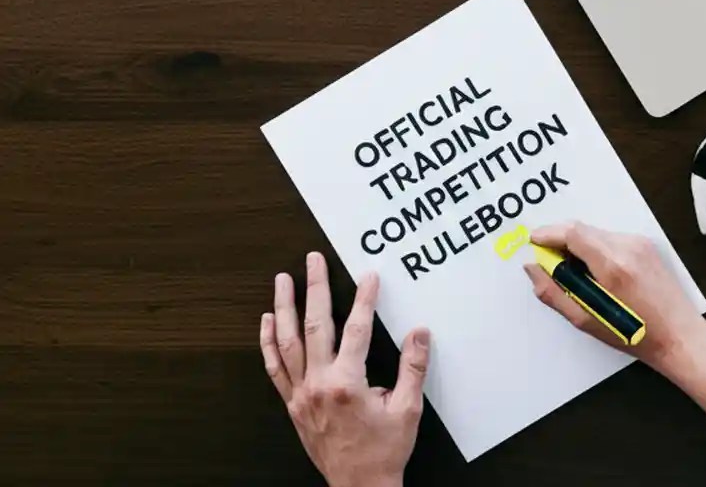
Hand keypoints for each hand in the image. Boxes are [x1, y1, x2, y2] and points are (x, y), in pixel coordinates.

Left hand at [259, 252, 429, 486]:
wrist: (358, 486)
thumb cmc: (383, 450)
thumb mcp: (407, 409)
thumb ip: (413, 367)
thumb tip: (420, 333)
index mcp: (347, 384)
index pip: (356, 329)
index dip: (364, 299)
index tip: (369, 276)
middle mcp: (318, 385)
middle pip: (315, 325)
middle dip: (314, 288)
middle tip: (313, 260)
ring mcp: (301, 394)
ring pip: (287, 342)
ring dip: (284, 307)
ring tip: (283, 279)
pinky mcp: (292, 404)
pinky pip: (275, 368)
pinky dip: (268, 343)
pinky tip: (268, 321)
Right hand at [523, 222, 705, 376]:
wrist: (679, 336)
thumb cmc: (634, 335)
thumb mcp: (587, 320)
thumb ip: (554, 292)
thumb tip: (532, 268)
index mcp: (612, 264)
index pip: (572, 232)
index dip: (548, 233)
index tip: (534, 242)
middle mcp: (628, 246)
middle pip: (583, 230)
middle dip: (561, 242)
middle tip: (551, 265)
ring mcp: (641, 244)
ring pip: (597, 234)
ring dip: (580, 248)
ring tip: (579, 278)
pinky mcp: (648, 246)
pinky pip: (613, 240)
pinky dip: (598, 251)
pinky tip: (600, 276)